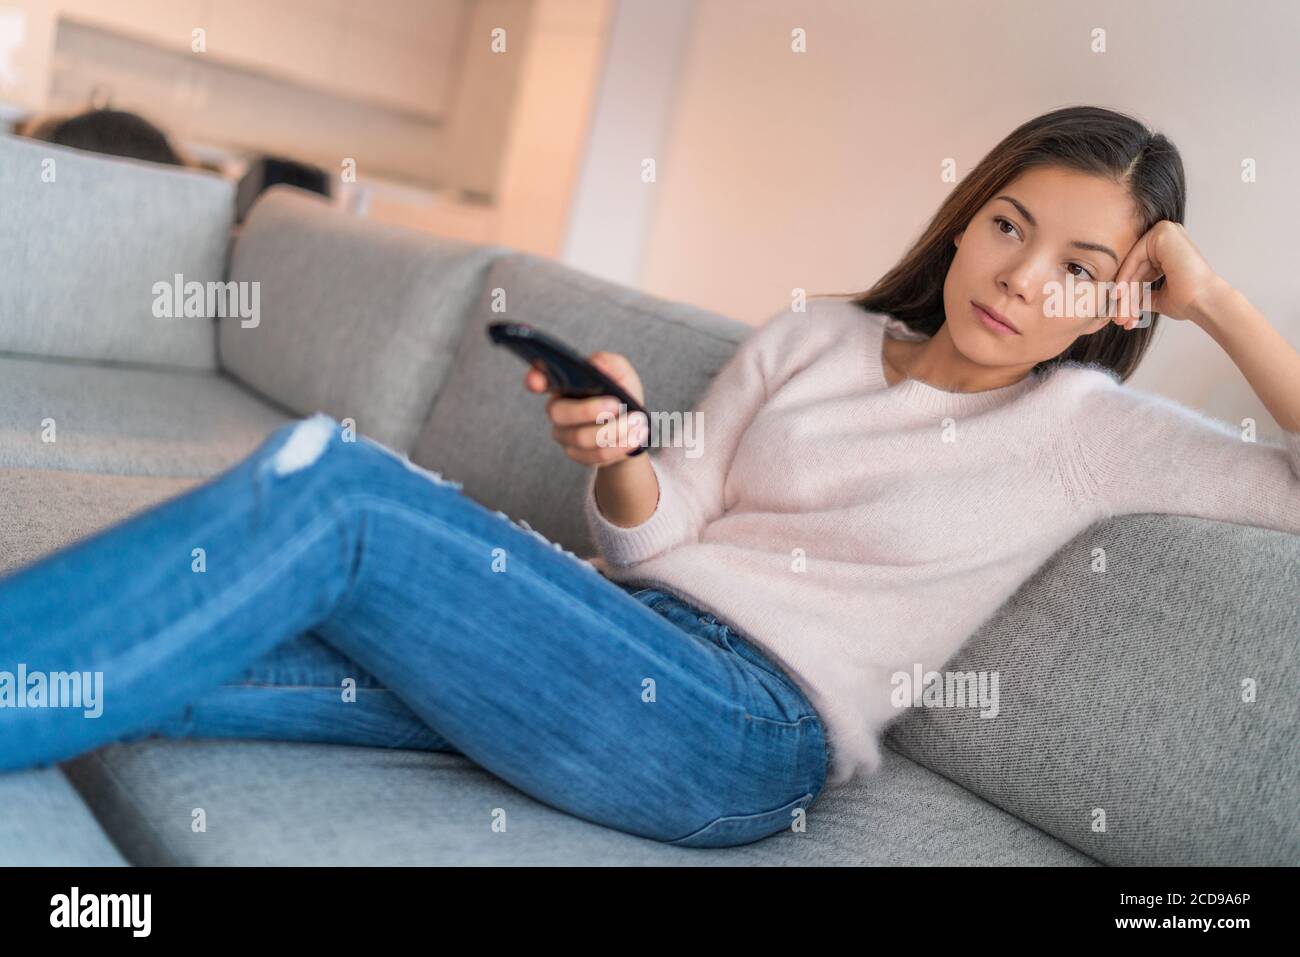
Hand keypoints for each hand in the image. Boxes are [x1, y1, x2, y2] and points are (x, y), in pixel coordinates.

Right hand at [524, 352, 648, 466]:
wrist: (633, 428)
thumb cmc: (622, 395)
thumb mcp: (622, 375)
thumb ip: (611, 364)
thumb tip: (596, 364)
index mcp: (563, 384)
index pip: (539, 379)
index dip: (534, 379)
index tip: (536, 381)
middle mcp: (558, 409)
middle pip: (559, 413)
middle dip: (590, 410)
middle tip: (617, 404)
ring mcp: (565, 435)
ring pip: (581, 438)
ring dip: (614, 430)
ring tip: (637, 421)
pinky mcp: (578, 454)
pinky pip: (595, 455)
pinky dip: (619, 446)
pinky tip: (634, 438)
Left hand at [1110, 221, 1222, 329]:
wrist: (1203, 302)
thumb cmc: (1187, 301)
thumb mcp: (1159, 297)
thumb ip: (1141, 294)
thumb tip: (1123, 300)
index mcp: (1170, 250)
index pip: (1139, 270)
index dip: (1128, 292)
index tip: (1120, 315)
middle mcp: (1169, 237)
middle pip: (1135, 268)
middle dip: (1125, 295)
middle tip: (1119, 318)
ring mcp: (1166, 232)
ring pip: (1133, 265)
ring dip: (1124, 291)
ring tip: (1120, 314)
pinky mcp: (1163, 232)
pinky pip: (1135, 257)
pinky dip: (1125, 277)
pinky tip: (1120, 295)